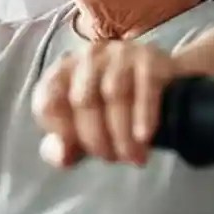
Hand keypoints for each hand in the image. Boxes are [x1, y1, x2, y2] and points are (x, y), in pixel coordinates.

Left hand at [31, 40, 174, 168]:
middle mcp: (89, 56)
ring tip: (132, 157)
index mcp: (64, 71)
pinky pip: (144, 88)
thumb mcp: (84, 130)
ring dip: (122, 134)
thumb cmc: (115, 112)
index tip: (74, 152)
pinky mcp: (150, 59)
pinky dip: (143, 116)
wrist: (166, 86)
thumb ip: (63, 147)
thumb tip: (61, 156)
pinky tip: (144, 138)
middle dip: (96, 138)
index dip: (60, 131)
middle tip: (112, 159)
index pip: (47, 101)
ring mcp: (120, 53)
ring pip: (114, 94)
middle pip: (82, 100)